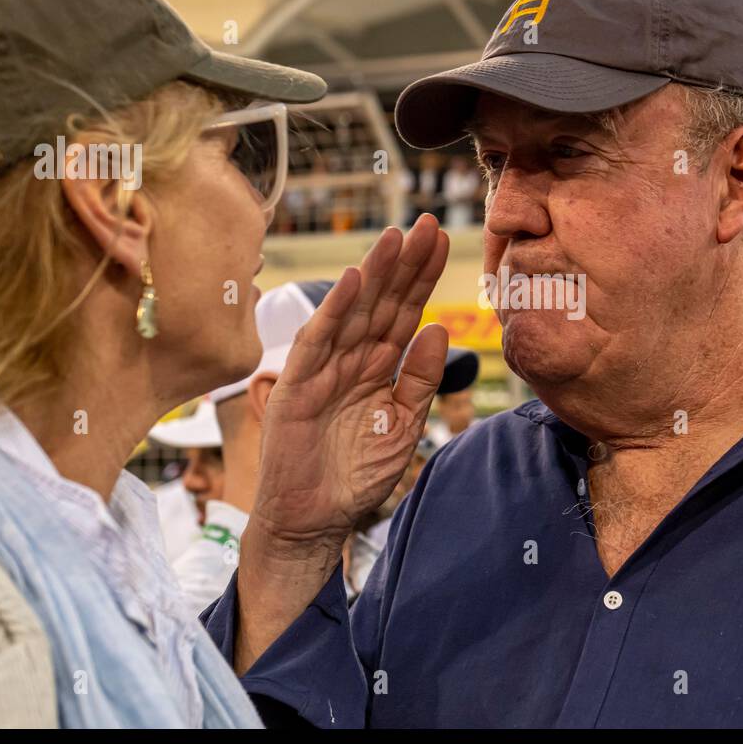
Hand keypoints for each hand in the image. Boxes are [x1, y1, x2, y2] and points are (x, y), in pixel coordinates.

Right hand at [235, 214, 449, 670]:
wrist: (315, 520)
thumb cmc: (355, 476)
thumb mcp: (403, 426)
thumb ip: (419, 381)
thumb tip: (439, 330)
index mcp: (379, 367)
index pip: (406, 312)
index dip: (423, 277)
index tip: (443, 240)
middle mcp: (352, 359)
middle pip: (383, 303)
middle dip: (405, 263)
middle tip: (427, 223)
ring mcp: (324, 369)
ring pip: (354, 312)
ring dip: (375, 274)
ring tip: (397, 237)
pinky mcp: (299, 386)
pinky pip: (320, 341)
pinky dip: (335, 310)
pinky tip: (354, 279)